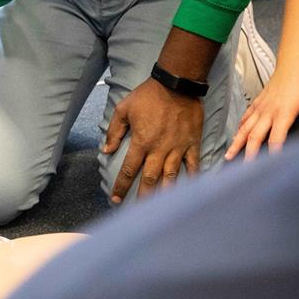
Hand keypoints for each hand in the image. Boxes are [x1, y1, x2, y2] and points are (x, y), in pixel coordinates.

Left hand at [103, 77, 203, 202]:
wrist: (176, 85)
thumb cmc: (147, 96)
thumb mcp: (123, 109)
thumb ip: (114, 131)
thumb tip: (105, 150)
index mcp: (141, 142)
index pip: (129, 170)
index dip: (121, 186)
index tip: (115, 199)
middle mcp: (159, 149)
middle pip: (150, 179)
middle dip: (142, 197)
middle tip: (137, 214)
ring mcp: (178, 148)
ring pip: (171, 177)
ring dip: (166, 194)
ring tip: (161, 210)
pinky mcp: (192, 144)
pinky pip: (193, 165)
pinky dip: (192, 179)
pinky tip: (190, 192)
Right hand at [225, 68, 298, 160]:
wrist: (293, 65)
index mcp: (282, 113)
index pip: (276, 138)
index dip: (273, 152)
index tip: (271, 165)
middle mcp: (268, 112)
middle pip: (254, 136)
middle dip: (248, 152)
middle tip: (244, 166)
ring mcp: (260, 107)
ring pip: (245, 127)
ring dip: (236, 142)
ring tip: (229, 154)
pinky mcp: (257, 102)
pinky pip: (245, 116)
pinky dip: (239, 126)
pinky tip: (236, 133)